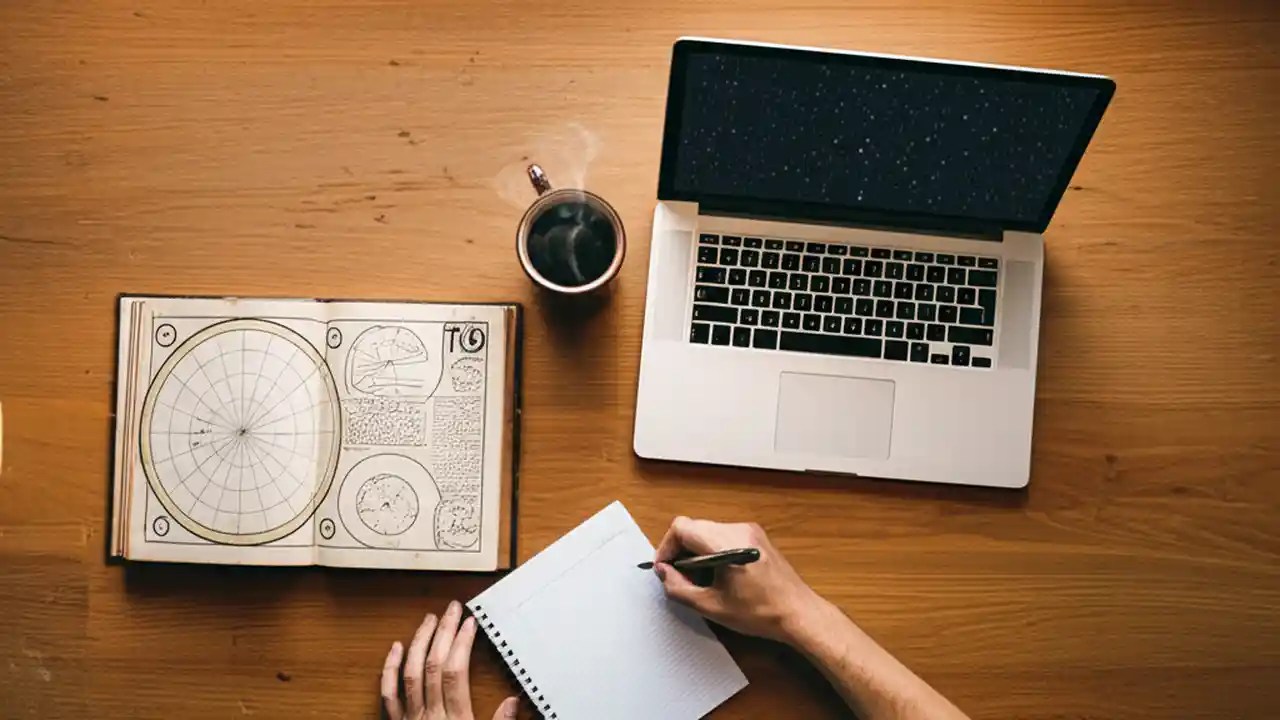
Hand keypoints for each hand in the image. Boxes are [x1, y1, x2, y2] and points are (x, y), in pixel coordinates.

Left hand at [381, 600, 518, 719]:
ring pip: (410, 673)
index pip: (455, 672)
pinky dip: (390, 669)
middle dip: (443, 633)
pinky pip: (388, 694)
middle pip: (433, 665)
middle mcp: (429, 716)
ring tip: (429, 619)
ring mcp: (409, 719)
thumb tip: (514, 703)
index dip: (461, 643)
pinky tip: (395, 648)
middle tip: (452, 609)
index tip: (470, 623)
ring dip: (419, 642)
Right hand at [654, 517, 828, 643]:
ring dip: (697, 551)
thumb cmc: (760, 612)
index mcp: (726, 544)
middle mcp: (738, 530)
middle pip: (694, 527)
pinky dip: (713, 549)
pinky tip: (719, 574)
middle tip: (681, 578)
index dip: (666, 547)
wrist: (798, 612)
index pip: (682, 527)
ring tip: (701, 579)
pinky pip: (724, 534)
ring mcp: (750, 530)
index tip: (665, 568)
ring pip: (708, 530)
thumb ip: (679, 588)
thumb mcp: (711, 606)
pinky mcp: (757, 536)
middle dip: (681, 551)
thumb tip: (663, 572)